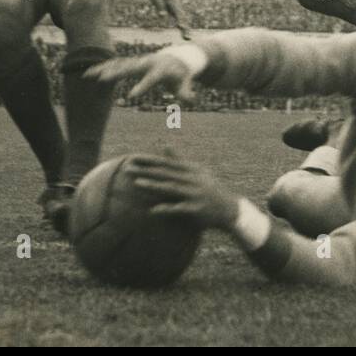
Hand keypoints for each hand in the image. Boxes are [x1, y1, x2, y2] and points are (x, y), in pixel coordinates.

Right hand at [86, 51, 198, 101]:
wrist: (177, 57)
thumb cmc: (181, 74)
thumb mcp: (185, 82)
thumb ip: (186, 92)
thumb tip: (191, 100)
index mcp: (160, 69)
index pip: (150, 78)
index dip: (142, 86)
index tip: (131, 96)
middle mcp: (146, 62)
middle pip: (129, 67)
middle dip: (116, 73)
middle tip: (102, 79)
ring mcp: (137, 61)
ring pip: (118, 64)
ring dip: (103, 69)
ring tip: (88, 75)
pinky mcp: (131, 63)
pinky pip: (114, 64)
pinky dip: (102, 67)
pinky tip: (88, 73)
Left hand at [122, 152, 239, 229]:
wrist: (228, 209)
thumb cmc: (209, 188)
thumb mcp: (196, 171)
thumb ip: (179, 160)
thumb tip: (165, 144)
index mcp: (190, 169)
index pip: (165, 163)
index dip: (148, 160)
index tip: (132, 157)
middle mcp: (191, 179)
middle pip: (165, 173)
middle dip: (145, 170)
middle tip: (127, 168)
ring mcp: (194, 193)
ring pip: (170, 188)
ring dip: (153, 185)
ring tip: (137, 183)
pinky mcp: (196, 209)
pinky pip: (179, 208)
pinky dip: (166, 209)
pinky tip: (153, 210)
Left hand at [150, 0, 189, 38]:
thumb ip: (160, 7)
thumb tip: (162, 16)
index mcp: (173, 4)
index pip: (177, 13)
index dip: (179, 20)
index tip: (180, 26)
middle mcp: (178, 8)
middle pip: (182, 19)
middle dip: (185, 29)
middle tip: (187, 38)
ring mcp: (178, 11)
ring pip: (183, 21)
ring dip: (185, 30)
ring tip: (187, 39)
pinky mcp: (177, 14)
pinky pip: (181, 22)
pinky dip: (184, 28)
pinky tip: (185, 36)